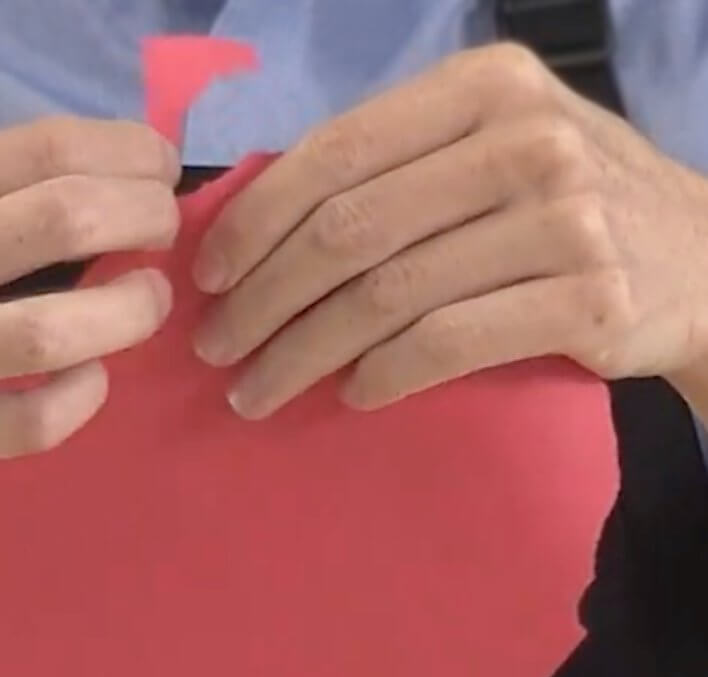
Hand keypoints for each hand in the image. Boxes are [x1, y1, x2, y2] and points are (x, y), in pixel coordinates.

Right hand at [0, 116, 179, 472]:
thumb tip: (97, 172)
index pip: (38, 152)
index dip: (125, 152)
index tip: (159, 165)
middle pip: (60, 224)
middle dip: (143, 214)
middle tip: (162, 224)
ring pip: (51, 335)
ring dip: (129, 310)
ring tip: (149, 297)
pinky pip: (28, 424)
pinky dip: (81, 399)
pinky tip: (92, 375)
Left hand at [192, 43, 707, 422]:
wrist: (700, 262)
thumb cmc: (569, 210)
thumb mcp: (491, 154)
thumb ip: (399, 168)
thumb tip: (262, 223)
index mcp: (483, 89)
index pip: (335, 154)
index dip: (256, 221)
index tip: (208, 278)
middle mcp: (525, 140)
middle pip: (349, 231)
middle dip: (262, 300)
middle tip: (217, 351)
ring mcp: (563, 219)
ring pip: (387, 295)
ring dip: (302, 354)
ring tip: (256, 393)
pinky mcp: (587, 299)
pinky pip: (448, 343)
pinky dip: (383, 376)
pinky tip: (350, 396)